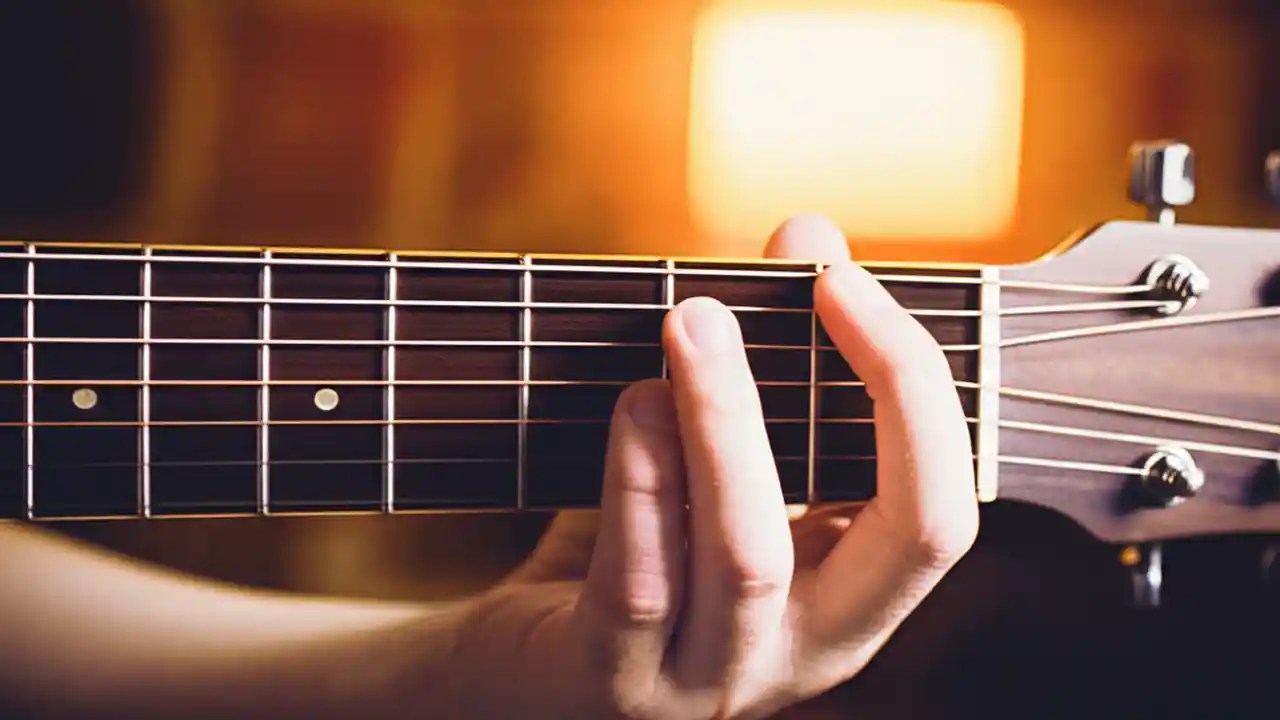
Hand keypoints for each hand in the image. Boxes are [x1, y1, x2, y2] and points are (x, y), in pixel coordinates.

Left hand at [437, 215, 977, 718]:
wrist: (518, 662)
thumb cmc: (633, 548)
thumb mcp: (713, 459)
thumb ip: (769, 358)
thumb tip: (808, 233)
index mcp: (849, 603)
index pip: (942, 508)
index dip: (917, 387)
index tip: (845, 280)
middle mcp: (804, 654)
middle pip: (903, 536)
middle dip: (875, 388)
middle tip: (811, 280)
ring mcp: (711, 681)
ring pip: (753, 554)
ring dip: (727, 418)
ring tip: (690, 323)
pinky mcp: (612, 682)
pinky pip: (643, 582)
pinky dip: (642, 477)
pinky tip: (633, 403)